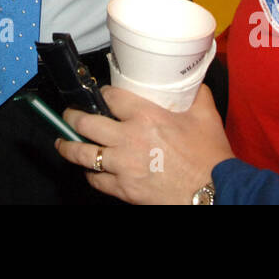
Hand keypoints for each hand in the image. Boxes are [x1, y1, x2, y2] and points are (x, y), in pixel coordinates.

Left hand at [55, 86, 233, 204]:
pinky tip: (89, 169)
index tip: (102, 96)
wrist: (215, 193)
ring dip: (68, 146)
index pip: (111, 97)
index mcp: (146, 116)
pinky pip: (96, 180)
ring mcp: (123, 166)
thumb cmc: (211, 157)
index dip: (103, 94)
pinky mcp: (124, 190)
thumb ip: (197, 96)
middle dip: (72, 117)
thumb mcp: (206, 117)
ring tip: (62, 142)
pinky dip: (90, 174)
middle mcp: (128, 139)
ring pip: (83, 154)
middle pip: (86, 123)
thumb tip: (194, 84)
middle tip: (69, 114)